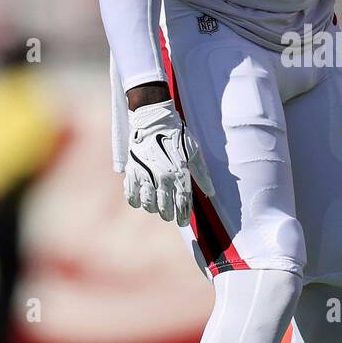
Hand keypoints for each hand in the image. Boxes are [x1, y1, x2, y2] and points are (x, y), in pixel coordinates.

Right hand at [125, 100, 213, 224]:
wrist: (154, 120)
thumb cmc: (177, 136)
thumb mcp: (195, 153)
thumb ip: (202, 174)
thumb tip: (211, 192)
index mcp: (180, 174)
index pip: (183, 203)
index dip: (183, 216)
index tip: (183, 222)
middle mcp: (164, 177)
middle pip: (165, 208)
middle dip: (168, 215)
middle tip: (169, 214)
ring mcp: (147, 175)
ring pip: (148, 204)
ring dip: (153, 208)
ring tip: (156, 206)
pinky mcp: (133, 171)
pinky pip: (131, 194)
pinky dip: (135, 200)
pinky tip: (140, 199)